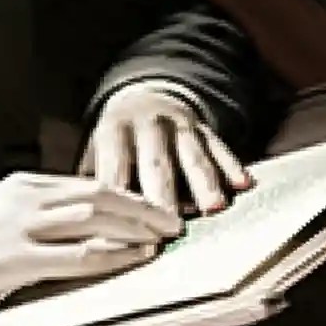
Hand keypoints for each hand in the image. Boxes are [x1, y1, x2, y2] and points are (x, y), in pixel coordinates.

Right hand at [0, 171, 182, 320]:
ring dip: (136, 226)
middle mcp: (25, 197)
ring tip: (165, 235)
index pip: (87, 183)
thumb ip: (37, 213)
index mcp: (22, 185)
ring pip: (94, 218)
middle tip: (174, 217)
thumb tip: (82, 222)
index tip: (154, 204)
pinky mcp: (16, 257)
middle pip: (99, 194)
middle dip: (142, 206)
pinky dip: (112, 254)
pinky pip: (77, 255)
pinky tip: (135, 257)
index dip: (128, 194)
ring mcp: (20, 226)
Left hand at [79, 82, 253, 231]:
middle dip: (164, 195)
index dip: (120, 198)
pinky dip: (232, 166)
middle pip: (156, 163)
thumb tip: (82, 222)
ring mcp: (179, 124)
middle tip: (170, 228)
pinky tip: (244, 184)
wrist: (145, 96)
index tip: (124, 229)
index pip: (116, 167)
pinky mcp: (203, 127)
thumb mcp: (96, 149)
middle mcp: (147, 124)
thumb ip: (91, 180)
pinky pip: (220, 147)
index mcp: (114, 130)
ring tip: (213, 208)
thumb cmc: (116, 140)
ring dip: (204, 182)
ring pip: (193, 155)